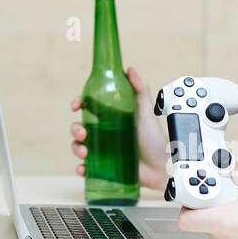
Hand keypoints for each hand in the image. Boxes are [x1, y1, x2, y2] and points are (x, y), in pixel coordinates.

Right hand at [70, 66, 169, 191]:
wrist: (162, 168)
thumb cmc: (155, 140)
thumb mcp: (146, 113)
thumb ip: (140, 90)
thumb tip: (130, 69)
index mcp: (110, 117)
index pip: (88, 107)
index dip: (78, 103)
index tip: (76, 105)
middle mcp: (103, 133)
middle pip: (79, 126)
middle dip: (75, 129)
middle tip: (83, 133)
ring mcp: (102, 150)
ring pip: (78, 146)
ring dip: (76, 148)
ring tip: (85, 153)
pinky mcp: (103, 167)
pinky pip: (86, 167)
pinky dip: (80, 168)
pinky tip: (83, 168)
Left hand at [175, 170, 237, 238]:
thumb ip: (234, 177)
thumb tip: (222, 171)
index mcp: (223, 221)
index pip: (185, 218)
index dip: (187, 206)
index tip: (194, 198)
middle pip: (204, 224)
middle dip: (214, 211)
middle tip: (230, 203)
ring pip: (220, 236)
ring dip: (229, 226)